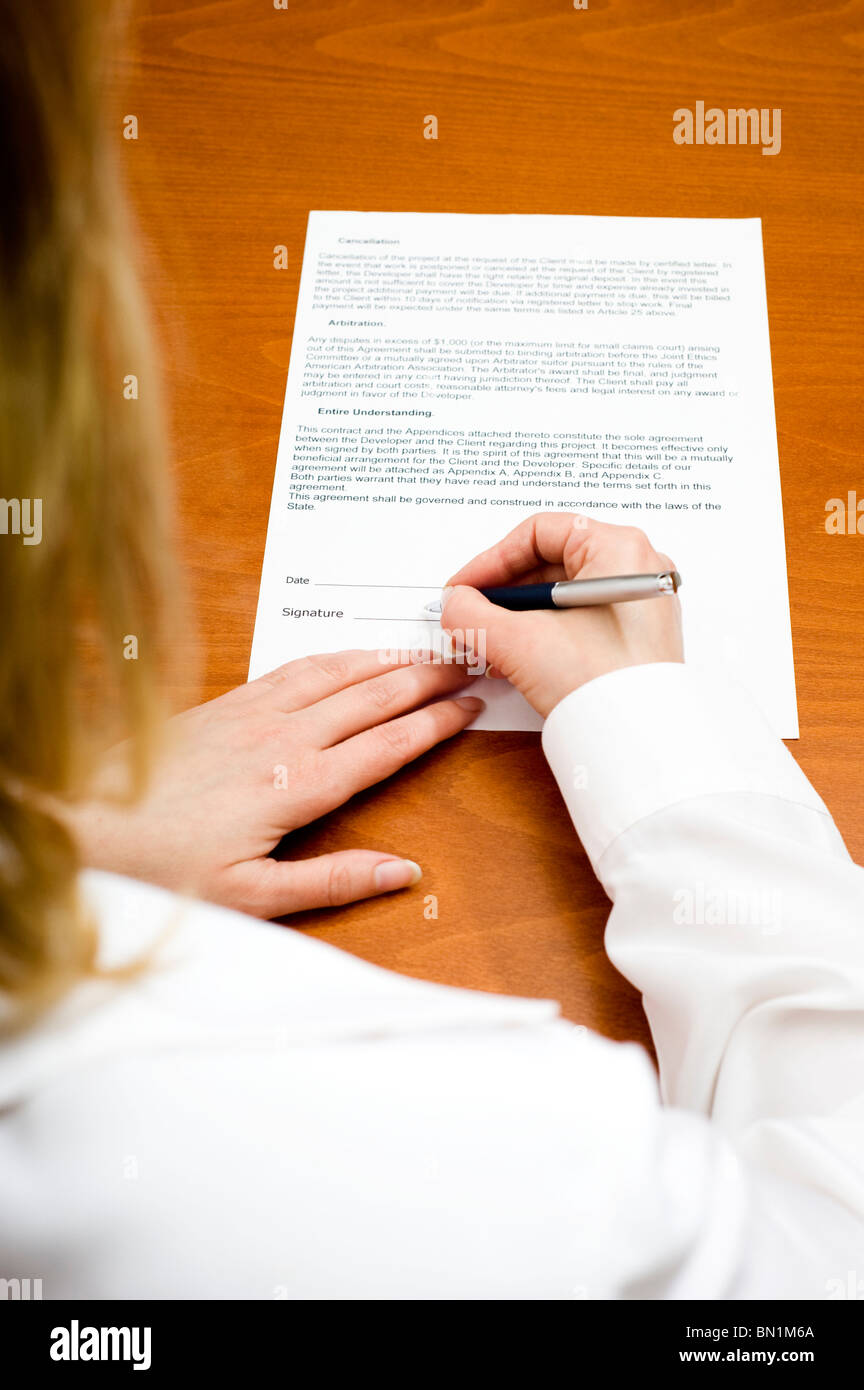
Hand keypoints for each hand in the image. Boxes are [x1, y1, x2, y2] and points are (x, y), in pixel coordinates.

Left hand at [62, 650, 482, 915]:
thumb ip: (333, 881)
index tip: (472, 704)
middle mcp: (284, 738)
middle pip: (373, 695)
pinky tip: (348, 655)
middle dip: (426, 676)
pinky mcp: (226, 703)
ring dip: (386, 658)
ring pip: (338, 672)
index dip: (436, 722)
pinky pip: (295, 667)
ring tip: (424, 649)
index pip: (388, 745)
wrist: (86, 822)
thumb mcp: (253, 896)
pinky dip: (335, 656)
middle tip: (468, 661)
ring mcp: (254, 713)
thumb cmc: (163, 867)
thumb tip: (402, 872)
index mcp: (300, 785)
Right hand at [441, 513, 682, 717]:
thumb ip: (473, 615)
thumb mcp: (519, 641)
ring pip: (564, 595)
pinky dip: (546, 632)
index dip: (491, 560)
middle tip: (472, 617)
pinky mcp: (638, 637)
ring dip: (519, 617)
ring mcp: (641, 604)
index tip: (464, 588)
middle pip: (551, 563)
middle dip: (503, 594)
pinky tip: (519, 659)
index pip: (539, 533)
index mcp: (618, 548)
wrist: (640, 744)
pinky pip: (582, 620)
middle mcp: (636, 568)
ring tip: (491, 644)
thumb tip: (456, 606)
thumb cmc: (601, 685)